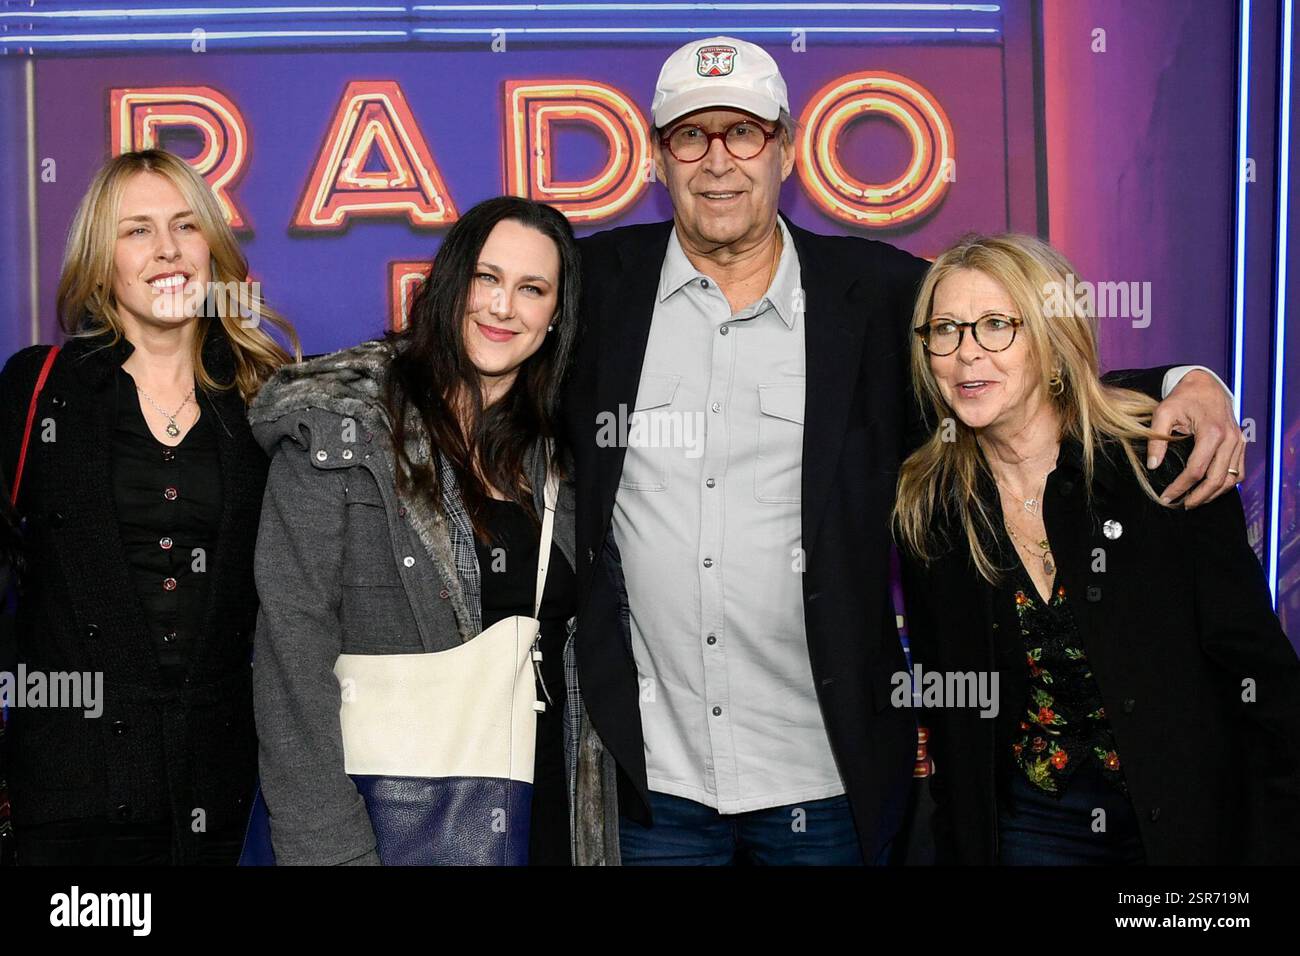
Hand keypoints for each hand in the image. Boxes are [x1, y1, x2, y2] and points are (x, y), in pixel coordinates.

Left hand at [1148, 369, 1243, 506]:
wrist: (1205, 384)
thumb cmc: (1183, 398)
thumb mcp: (1163, 413)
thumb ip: (1156, 440)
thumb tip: (1153, 466)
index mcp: (1211, 433)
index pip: (1196, 470)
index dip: (1181, 487)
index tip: (1167, 497)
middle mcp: (1230, 439)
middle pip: (1217, 479)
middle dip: (1199, 497)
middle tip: (1182, 505)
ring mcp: (1238, 442)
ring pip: (1231, 479)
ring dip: (1214, 494)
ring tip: (1194, 501)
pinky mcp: (1241, 443)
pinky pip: (1239, 471)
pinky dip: (1227, 484)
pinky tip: (1210, 490)